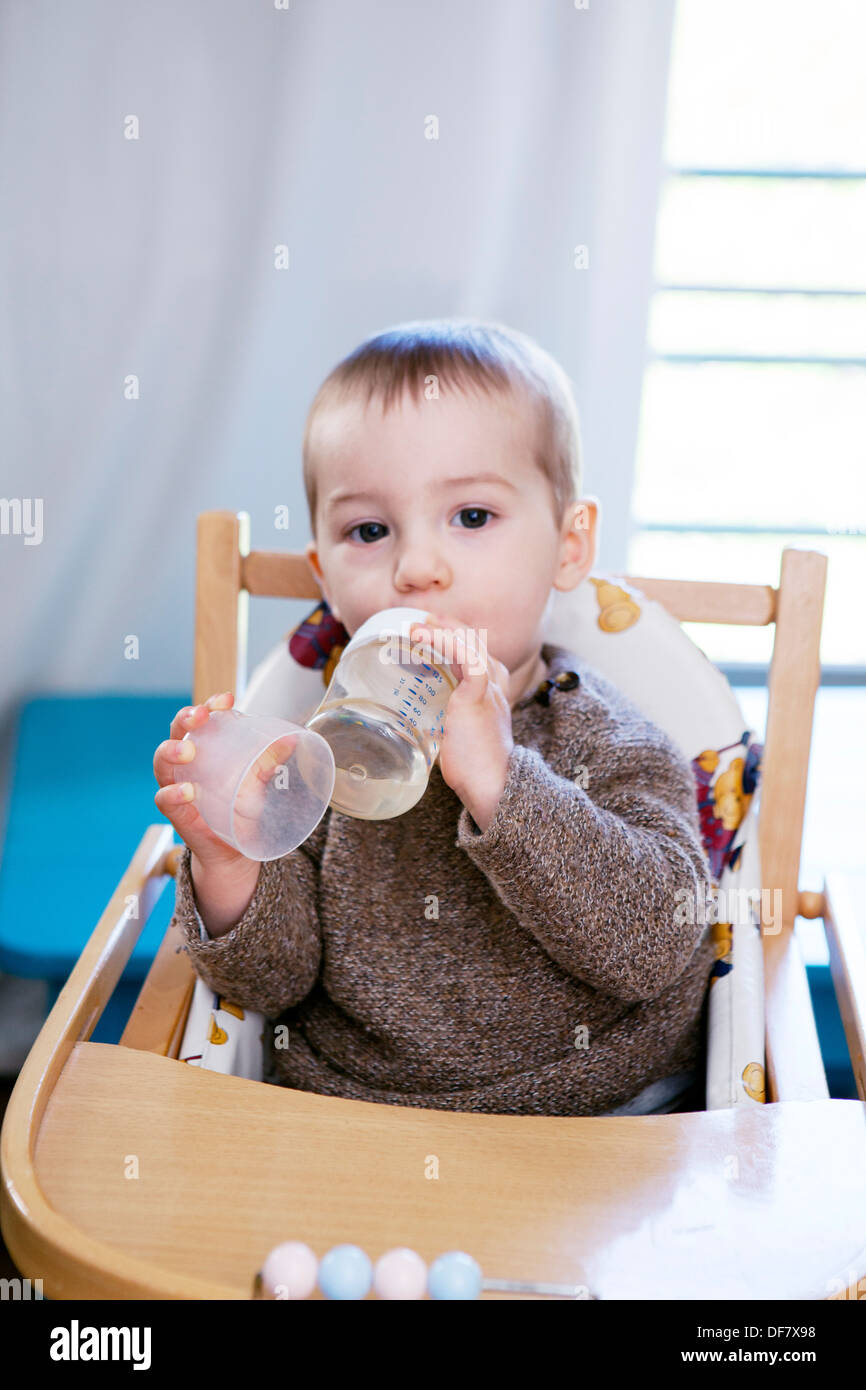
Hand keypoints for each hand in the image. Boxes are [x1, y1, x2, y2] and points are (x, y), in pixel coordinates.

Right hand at [153, 692, 298, 870]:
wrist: (234, 849)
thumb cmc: (241, 807)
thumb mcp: (258, 782)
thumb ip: (270, 761)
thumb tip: (293, 739)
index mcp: (204, 748)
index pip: (201, 719)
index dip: (210, 705)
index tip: (227, 699)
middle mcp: (185, 763)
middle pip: (176, 732)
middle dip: (185, 718)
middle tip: (201, 716)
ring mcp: (176, 785)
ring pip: (161, 761)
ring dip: (171, 750)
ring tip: (187, 750)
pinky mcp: (176, 812)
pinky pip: (165, 799)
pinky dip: (174, 793)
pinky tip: (188, 791)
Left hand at [410, 612, 512, 826]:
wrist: (492, 786)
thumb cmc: (475, 769)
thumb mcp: (458, 736)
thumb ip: (446, 723)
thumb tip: (418, 724)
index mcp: (492, 694)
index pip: (477, 656)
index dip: (456, 640)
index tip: (432, 633)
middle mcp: (496, 686)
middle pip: (475, 644)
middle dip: (449, 627)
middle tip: (423, 621)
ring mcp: (490, 690)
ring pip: (472, 645)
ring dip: (443, 630)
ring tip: (419, 625)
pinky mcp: (479, 697)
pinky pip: (469, 659)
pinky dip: (447, 642)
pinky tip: (425, 635)